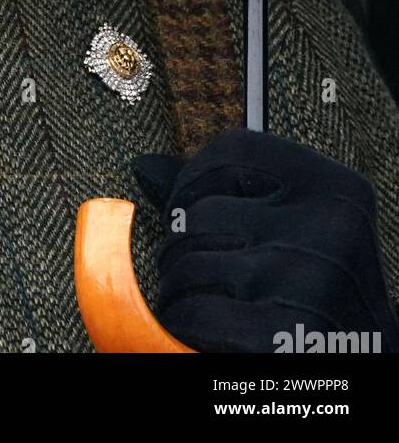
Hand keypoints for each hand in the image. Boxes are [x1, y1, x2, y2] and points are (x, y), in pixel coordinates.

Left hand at [132, 128, 398, 352]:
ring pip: (188, 263)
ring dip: (178, 287)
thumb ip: (234, 194)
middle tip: (201, 269)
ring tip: (205, 299)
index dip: (194, 175)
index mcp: (338, 191)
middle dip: (183, 245)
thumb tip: (146, 167)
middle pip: (202, 212)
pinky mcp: (281, 336)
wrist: (369, 364)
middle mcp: (327, 229)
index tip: (187, 202)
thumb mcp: (300, 231)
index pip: (236, 150)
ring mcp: (304, 281)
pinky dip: (183, 323)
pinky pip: (192, 312)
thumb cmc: (325, 296)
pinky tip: (202, 329)